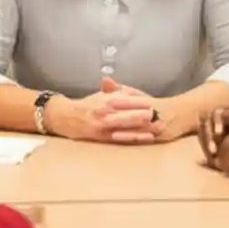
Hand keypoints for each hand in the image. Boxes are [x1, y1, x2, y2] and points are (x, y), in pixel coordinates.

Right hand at [43, 80, 160, 143]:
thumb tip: (126, 88)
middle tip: (160, 116)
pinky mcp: (103, 137)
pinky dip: (134, 138)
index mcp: (108, 100)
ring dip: (142, 128)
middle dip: (144, 116)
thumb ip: (115, 91)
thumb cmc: (88, 105)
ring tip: (157, 128)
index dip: (142, 103)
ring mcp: (104, 125)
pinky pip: (121, 138)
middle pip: (129, 114)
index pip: (128, 100)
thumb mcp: (101, 95)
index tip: (155, 104)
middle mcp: (106, 112)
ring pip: (126, 127)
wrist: (68, 117)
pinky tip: (146, 138)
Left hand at [96, 78, 190, 141]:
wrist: (184, 114)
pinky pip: (144, 139)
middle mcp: (153, 113)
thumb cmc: (158, 105)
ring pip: (139, 127)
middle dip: (117, 116)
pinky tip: (121, 140)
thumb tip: (104, 80)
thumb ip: (122, 90)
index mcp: (148, 101)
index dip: (118, 101)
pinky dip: (133, 139)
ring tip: (108, 130)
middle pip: (134, 114)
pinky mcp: (159, 137)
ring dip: (124, 129)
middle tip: (100, 116)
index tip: (103, 100)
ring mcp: (157, 126)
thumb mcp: (141, 95)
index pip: (132, 100)